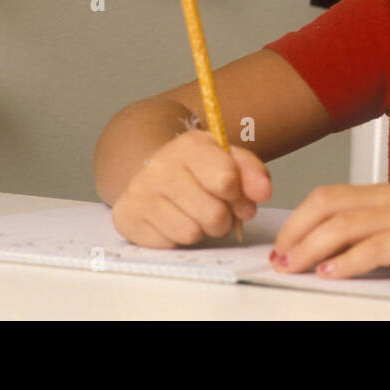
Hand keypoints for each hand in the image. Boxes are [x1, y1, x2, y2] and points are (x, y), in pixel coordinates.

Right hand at [111, 129, 271, 247]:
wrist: (155, 175)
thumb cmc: (199, 171)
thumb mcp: (229, 161)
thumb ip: (252, 173)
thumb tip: (262, 193)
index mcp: (190, 145)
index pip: (226, 179)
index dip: (239, 197)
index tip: (236, 197)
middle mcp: (161, 164)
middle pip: (213, 214)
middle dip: (222, 219)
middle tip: (215, 211)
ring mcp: (140, 190)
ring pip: (191, 233)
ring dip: (200, 231)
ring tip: (194, 216)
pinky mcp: (126, 216)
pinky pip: (168, 244)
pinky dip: (176, 238)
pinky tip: (172, 220)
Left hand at [270, 183, 389, 278]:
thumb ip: (377, 229)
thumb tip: (335, 251)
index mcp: (385, 192)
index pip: (327, 196)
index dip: (298, 219)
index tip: (282, 244)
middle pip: (326, 206)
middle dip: (295, 233)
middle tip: (279, 259)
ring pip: (343, 225)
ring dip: (310, 248)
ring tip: (293, 267)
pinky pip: (375, 246)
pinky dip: (347, 261)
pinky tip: (331, 273)